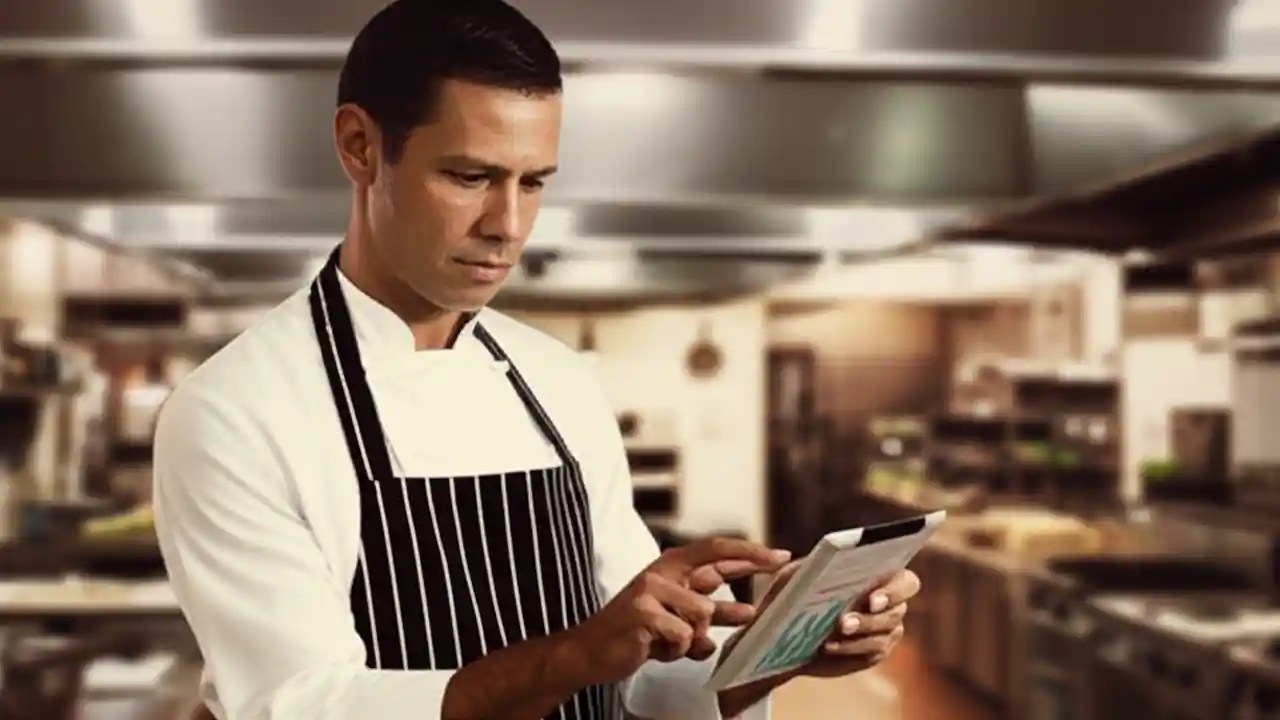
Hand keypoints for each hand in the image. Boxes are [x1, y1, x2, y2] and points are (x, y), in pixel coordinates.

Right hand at [562, 538, 791, 687]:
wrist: (592, 652)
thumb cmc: (637, 633)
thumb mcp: (679, 619)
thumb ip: (710, 612)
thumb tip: (748, 611)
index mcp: (671, 568)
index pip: (715, 551)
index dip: (747, 552)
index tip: (778, 555)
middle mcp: (662, 572)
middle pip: (715, 562)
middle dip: (751, 561)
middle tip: (778, 562)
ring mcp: (651, 589)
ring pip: (702, 613)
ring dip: (692, 638)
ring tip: (670, 642)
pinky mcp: (642, 612)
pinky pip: (682, 636)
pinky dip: (676, 651)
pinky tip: (656, 649)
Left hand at [797, 567, 919, 677]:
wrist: (783, 633)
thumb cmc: (792, 595)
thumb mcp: (793, 577)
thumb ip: (808, 564)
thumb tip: (821, 557)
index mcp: (880, 576)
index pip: (906, 581)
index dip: (894, 589)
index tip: (872, 597)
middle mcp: (889, 604)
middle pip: (898, 610)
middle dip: (872, 617)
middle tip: (846, 621)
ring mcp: (884, 631)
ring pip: (883, 634)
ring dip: (859, 634)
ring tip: (834, 632)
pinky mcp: (872, 653)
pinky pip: (870, 653)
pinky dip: (849, 650)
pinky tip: (828, 647)